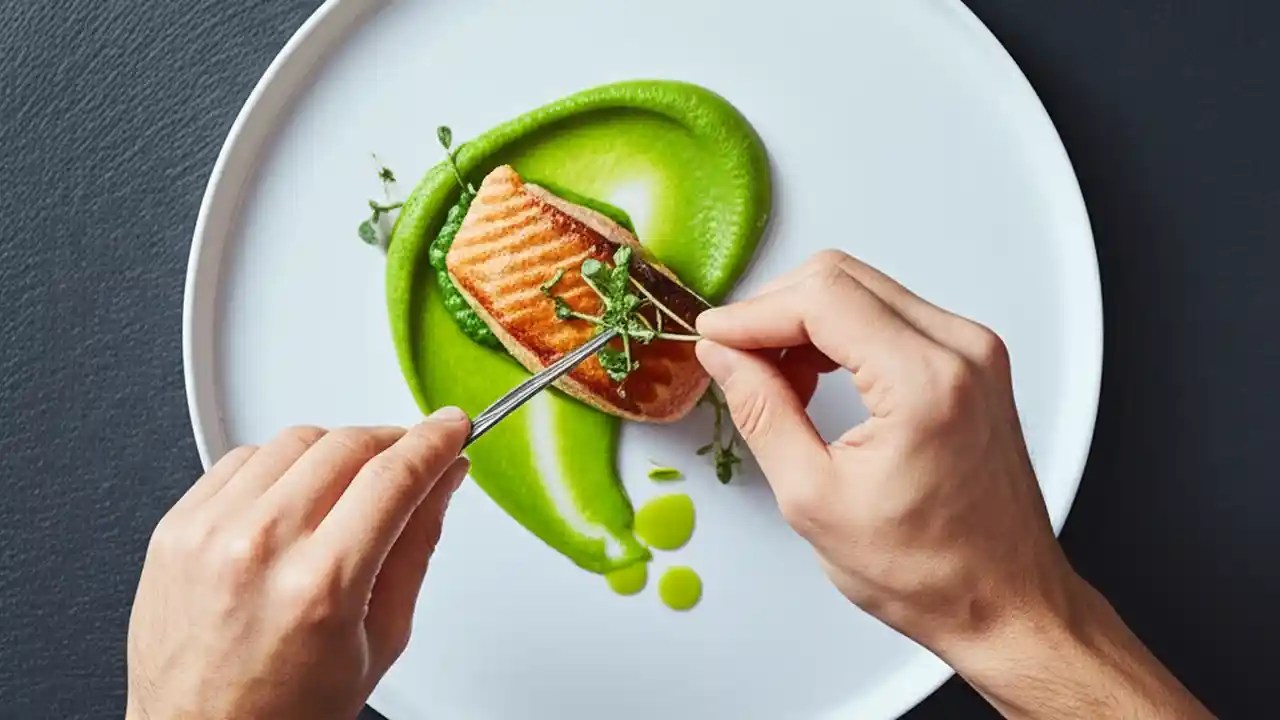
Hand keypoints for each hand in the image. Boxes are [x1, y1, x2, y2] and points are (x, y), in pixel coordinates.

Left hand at [126, 409, 469, 719]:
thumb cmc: (288, 710)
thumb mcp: (381, 638)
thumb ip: (417, 546)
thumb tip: (442, 480)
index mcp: (321, 584)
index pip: (394, 476)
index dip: (435, 441)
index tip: (453, 428)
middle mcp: (259, 548)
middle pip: (348, 445)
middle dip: (393, 443)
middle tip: (411, 459)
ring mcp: (209, 532)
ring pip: (296, 440)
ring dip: (337, 451)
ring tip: (348, 489)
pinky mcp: (176, 526)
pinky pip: (242, 458)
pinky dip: (281, 466)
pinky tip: (294, 497)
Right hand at [695, 251, 1211, 717]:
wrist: (1005, 601)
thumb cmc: (926, 571)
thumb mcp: (813, 498)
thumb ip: (762, 411)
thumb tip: (723, 353)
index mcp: (926, 382)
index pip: (821, 299)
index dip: (753, 312)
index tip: (712, 336)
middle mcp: (961, 349)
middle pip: (842, 277)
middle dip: (775, 309)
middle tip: (734, 356)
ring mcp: (974, 350)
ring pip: (864, 289)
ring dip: (805, 320)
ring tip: (774, 379)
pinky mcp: (973, 360)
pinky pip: (890, 313)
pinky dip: (840, 332)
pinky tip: (813, 377)